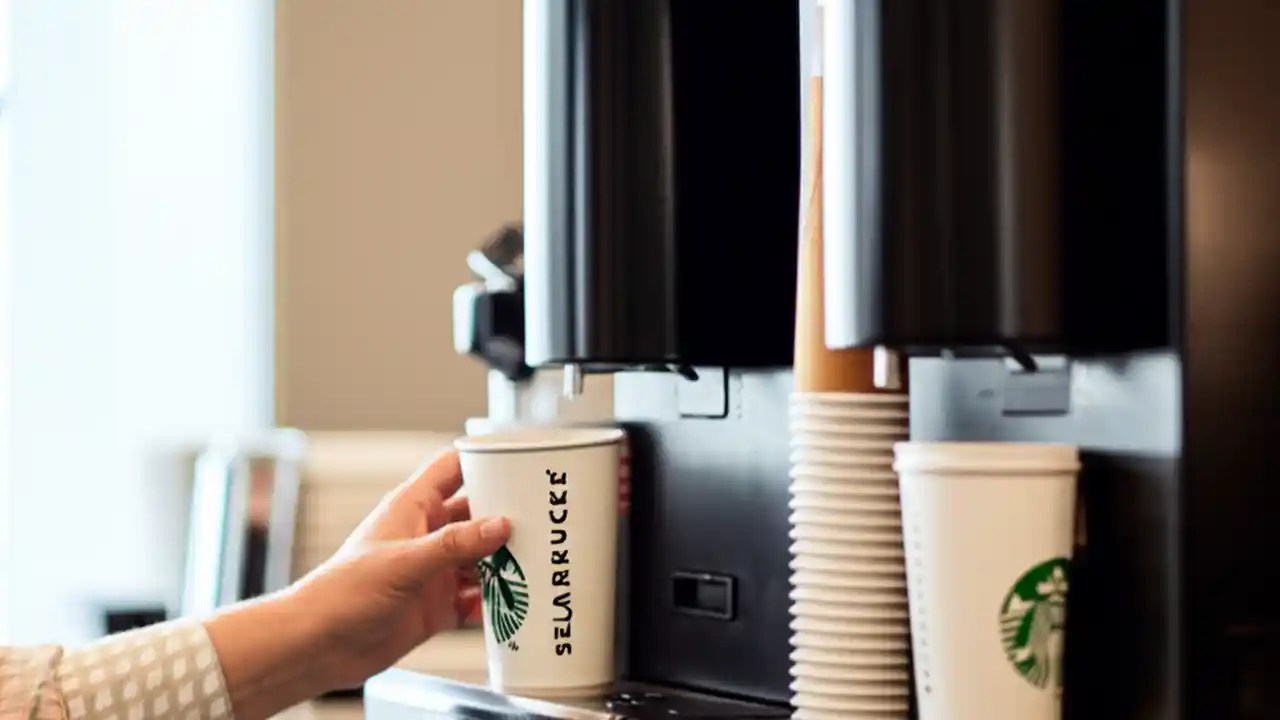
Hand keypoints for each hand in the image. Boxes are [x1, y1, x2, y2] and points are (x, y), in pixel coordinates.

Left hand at [205, 450, 509, 719]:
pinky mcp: (434, 605)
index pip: (453, 467)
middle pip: (477, 514)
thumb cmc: (339, 593)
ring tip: (537, 562)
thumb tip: (498, 525)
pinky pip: (475, 599)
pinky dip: (494, 601)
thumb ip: (453, 544)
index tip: (519, 458)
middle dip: (508, 515)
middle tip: (542, 517)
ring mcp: (431, 571)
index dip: (484, 458)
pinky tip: (512, 604)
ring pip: (481, 557)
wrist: (316, 646)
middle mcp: (425, 536)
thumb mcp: (403, 562)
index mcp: (412, 508)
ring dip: (505, 561)